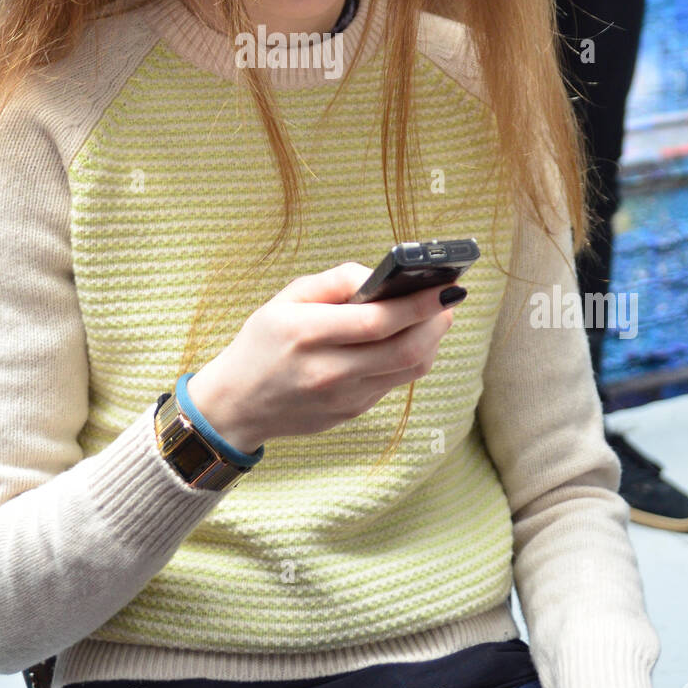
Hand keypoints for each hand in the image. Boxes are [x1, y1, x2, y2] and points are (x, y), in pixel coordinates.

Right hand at [189, 262, 461, 451]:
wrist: (237, 404)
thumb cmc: (262, 342)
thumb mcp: (285, 298)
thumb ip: (335, 281)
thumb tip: (381, 275)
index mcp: (306, 334)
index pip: (378, 320)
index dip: (420, 303)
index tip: (446, 284)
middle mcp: (328, 370)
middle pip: (406, 350)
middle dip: (437, 321)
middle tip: (450, 297)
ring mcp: (344, 398)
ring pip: (409, 370)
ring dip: (432, 340)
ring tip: (436, 315)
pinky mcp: (353, 412)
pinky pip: (395, 382)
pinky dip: (411, 357)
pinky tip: (410, 338)